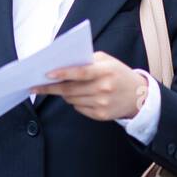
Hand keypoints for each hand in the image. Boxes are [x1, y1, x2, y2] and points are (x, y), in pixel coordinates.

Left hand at [29, 51, 147, 121]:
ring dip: (63, 94)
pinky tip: (79, 96)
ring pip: (71, 100)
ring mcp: (102, 103)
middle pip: (70, 89)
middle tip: (36, 85)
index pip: (80, 73)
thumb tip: (62, 65)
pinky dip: (74, 101)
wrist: (140, 95)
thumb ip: (87, 60)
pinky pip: (78, 108)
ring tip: (62, 88)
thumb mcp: (108, 61)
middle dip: (51, 87)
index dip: (62, 74)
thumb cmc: (118, 74)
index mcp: (106, 71)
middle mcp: (104, 88)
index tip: (46, 74)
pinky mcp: (101, 115)